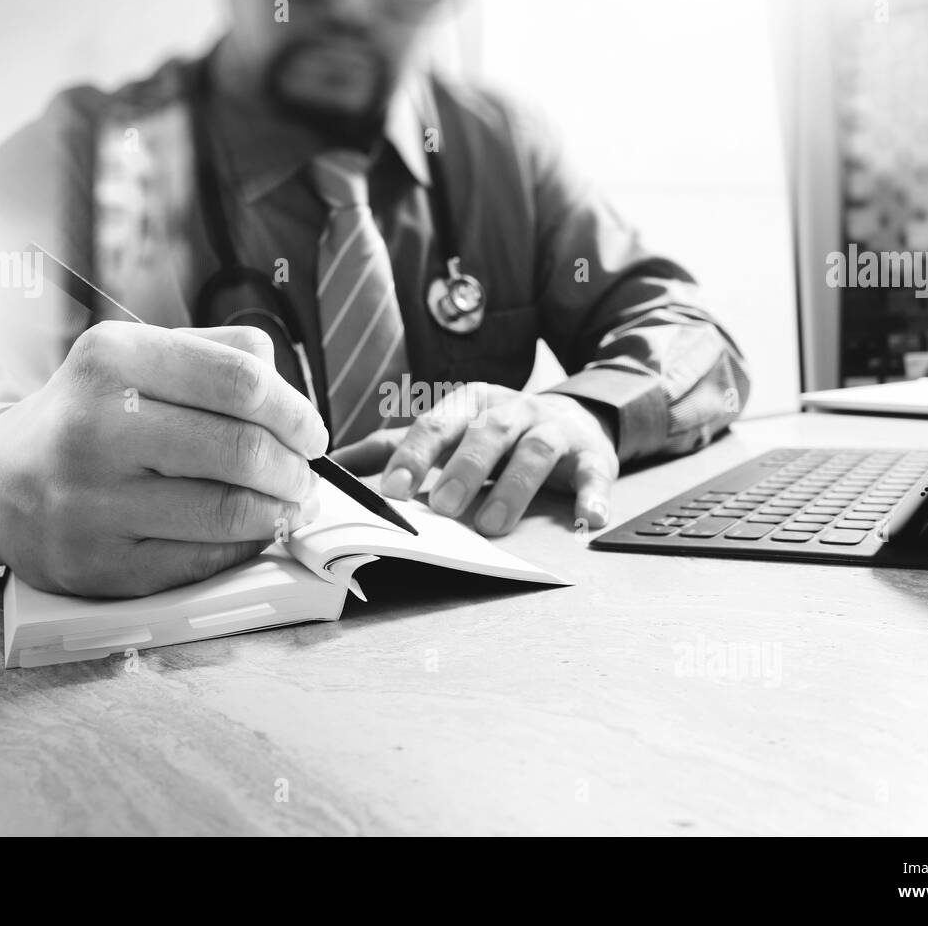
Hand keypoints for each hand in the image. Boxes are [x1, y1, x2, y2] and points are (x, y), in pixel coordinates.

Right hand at [0, 322, 328, 595]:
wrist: (1, 482)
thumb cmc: (94, 414)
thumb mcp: (136, 357)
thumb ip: (216, 355)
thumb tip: (289, 387)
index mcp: (112, 358)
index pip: (240, 381)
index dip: (295, 411)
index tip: (312, 432)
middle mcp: (93, 427)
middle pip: (242, 449)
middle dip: (294, 468)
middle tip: (306, 475)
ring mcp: (91, 503)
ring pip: (229, 511)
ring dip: (282, 511)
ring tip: (293, 504)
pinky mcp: (99, 564)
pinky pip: (204, 560)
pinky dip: (247, 546)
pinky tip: (254, 532)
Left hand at [331, 383, 617, 535]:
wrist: (573, 418)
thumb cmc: (496, 433)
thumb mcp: (447, 431)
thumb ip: (394, 448)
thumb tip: (334, 466)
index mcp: (470, 404)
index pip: (437, 424)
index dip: (415, 457)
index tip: (394, 490)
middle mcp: (512, 410)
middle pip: (488, 432)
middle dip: (465, 468)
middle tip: (446, 506)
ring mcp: (553, 430)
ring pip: (535, 451)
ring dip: (515, 486)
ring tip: (495, 524)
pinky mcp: (591, 455)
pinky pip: (593, 474)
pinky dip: (592, 496)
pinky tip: (588, 519)